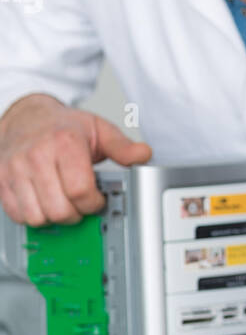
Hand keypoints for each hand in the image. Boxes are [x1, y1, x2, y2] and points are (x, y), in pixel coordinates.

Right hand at [0, 95, 150, 224]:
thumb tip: (143, 155)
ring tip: (61, 203)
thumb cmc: (62, 127)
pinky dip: (32, 215)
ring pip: (37, 216)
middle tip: (80, 204)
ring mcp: (16, 168)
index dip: (93, 203)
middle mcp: (37, 154)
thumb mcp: (98, 130)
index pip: (80, 190)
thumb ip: (122, 147)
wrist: (25, 116)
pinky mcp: (1, 179)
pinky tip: (42, 202)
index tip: (97, 200)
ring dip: (53, 217)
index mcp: (65, 142)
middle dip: (75, 214)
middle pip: (59, 209)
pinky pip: (17, 214)